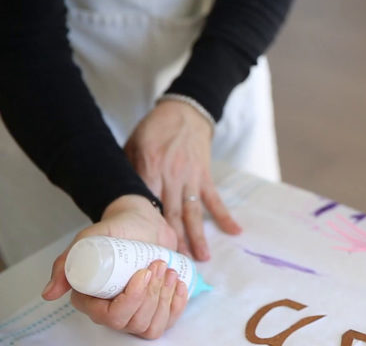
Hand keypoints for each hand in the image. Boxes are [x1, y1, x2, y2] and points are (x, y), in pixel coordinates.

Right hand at [41, 195, 188, 338]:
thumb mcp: (88, 239)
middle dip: (152, 295)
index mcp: (93, 300)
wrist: (142, 222)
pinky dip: (177, 304)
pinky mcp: (157, 307)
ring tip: (167, 271)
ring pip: (152, 325)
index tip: (143, 273)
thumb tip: (48, 294)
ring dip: (165, 298)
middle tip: (158, 266)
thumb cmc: (115, 230)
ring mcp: (136, 312)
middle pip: (135, 322)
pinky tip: (178, 283)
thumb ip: (67, 262)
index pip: (111, 316)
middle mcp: (114, 310)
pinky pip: (168, 321)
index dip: (132, 300)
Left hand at [124, 100, 240, 260]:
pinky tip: (235, 231)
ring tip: (202, 257)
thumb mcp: (134, 145)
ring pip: (193, 212)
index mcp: (150, 168)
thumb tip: (121, 198)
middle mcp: (172, 176)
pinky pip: (215, 199)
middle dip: (174, 240)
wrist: (185, 111)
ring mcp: (191, 177)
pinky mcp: (205, 175)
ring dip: (197, 236)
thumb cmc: (155, 128)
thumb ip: (130, 171)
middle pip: (172, 214)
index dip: (147, 226)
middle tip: (174, 263)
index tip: (145, 248)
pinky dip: (224, 216)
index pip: (148, 203)